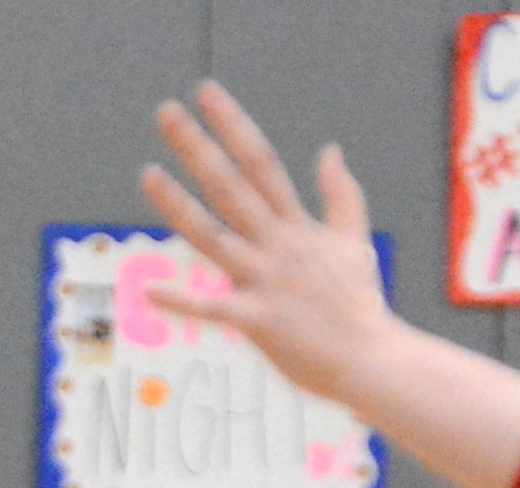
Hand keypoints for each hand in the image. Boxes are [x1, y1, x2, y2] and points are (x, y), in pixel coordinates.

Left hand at [139, 82, 396, 403]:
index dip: (232, 125)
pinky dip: (182, 301)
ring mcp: (267, 283)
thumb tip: (330, 149)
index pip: (261, 163)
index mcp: (298, 226)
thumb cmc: (361, 305)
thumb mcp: (356, 241)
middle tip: (164, 112)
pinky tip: (148, 290)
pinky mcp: (259, 323)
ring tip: (146, 174)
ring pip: (214, 237)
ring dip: (178, 206)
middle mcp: (279, 246)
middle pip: (231, 187)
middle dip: (197, 148)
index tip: (206, 93)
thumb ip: (341, 195)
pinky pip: (213, 310)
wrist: (373, 361)